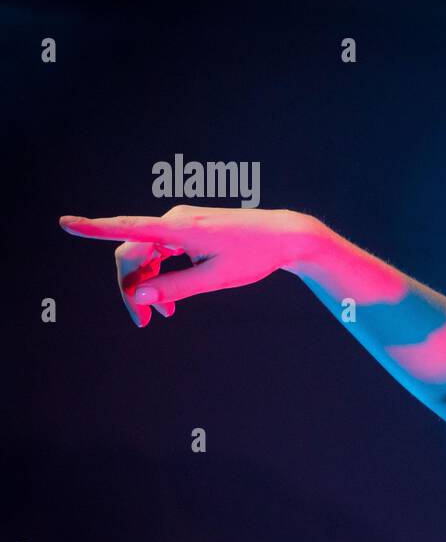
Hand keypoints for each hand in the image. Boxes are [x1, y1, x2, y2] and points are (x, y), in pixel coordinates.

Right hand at [58, 205, 320, 327]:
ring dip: (147, 284)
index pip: (128, 229)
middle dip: (132, 287)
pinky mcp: (189, 228)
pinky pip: (162, 251)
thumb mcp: (216, 279)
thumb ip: (176, 289)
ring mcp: (182, 223)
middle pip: (134, 252)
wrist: (284, 235)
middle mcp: (175, 220)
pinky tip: (168, 300)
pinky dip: (161, 274)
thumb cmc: (254, 256)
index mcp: (180, 228)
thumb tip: (139, 296)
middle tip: (142, 321)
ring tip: (160, 316)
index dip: (94, 228)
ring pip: (147, 253)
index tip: (66, 223)